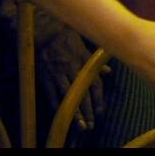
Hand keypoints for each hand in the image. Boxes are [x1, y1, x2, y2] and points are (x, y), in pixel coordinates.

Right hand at [34, 17, 106, 131]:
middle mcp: (73, 68)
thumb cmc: (67, 35)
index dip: (99, 98)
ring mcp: (58, 73)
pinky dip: (56, 104)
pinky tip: (61, 114)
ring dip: (74, 112)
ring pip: (68, 96)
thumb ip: (95, 60)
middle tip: (91, 125)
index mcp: (84, 60)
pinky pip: (51, 93)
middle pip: (83, 93)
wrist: (46, 30)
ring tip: (80, 125)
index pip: (94, 82)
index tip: (101, 111)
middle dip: (88, 110)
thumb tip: (108, 72)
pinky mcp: (45, 75)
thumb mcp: (85, 44)